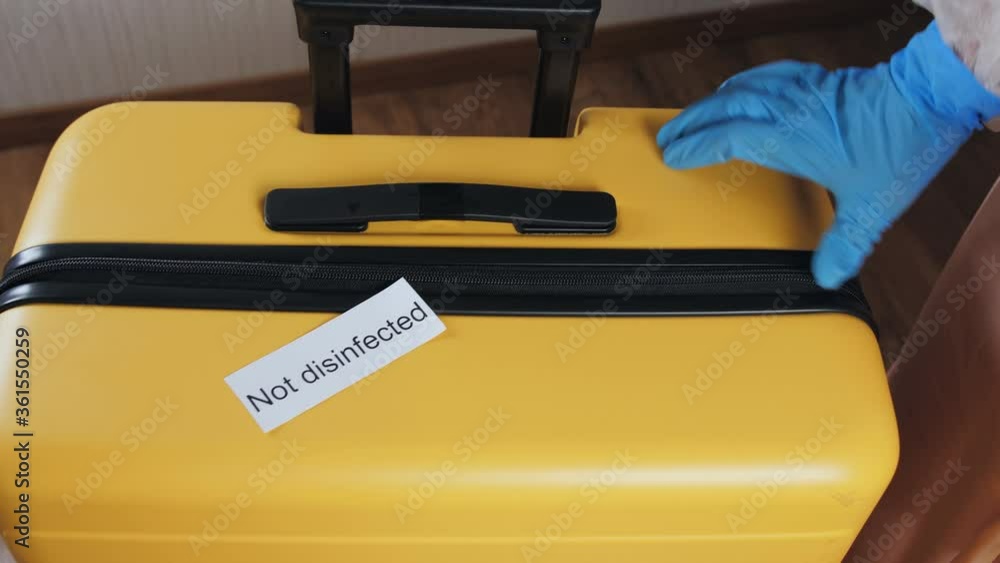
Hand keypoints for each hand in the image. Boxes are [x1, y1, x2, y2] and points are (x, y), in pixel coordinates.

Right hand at [656, 22, 999, 288]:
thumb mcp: (873, 204)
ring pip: (743, 87)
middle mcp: (790, 110)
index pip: (728, 138)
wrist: (930, 98)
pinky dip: (748, 81)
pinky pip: (770, 74)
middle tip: (668, 135)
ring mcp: (803, 91)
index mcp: (791, 139)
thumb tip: (828, 277)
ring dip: (712, 101)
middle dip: (691, 122)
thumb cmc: (901, 143)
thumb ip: (846, 242)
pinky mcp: (820, 80)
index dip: (696, 147)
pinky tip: (742, 86)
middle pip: (725, 107)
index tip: (674, 156)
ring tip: (694, 114)